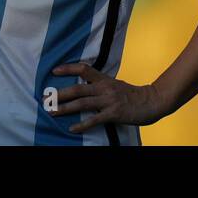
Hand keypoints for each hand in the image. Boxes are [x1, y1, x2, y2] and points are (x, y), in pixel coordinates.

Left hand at [51, 63, 167, 132]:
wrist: (152, 101)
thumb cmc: (133, 94)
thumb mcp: (116, 85)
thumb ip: (101, 85)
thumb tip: (86, 86)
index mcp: (105, 79)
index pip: (84, 69)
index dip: (68, 69)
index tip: (54, 71)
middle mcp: (105, 88)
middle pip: (78, 89)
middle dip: (59, 94)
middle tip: (45, 98)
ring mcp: (109, 101)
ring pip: (82, 104)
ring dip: (65, 108)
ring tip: (52, 112)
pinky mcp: (114, 114)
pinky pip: (94, 119)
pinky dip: (82, 124)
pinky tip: (72, 128)